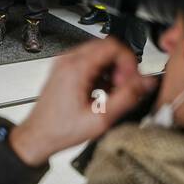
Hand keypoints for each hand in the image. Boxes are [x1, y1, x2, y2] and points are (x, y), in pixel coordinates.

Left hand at [8, 37, 157, 166]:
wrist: (37, 137)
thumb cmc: (59, 130)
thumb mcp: (100, 118)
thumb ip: (126, 98)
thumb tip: (146, 83)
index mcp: (75, 68)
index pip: (113, 46)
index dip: (128, 62)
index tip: (131, 79)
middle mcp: (68, 61)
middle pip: (107, 48)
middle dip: (121, 66)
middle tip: (124, 86)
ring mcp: (64, 65)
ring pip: (99, 55)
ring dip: (112, 71)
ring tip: (112, 93)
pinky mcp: (64, 71)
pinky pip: (89, 63)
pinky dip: (101, 75)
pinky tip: (102, 94)